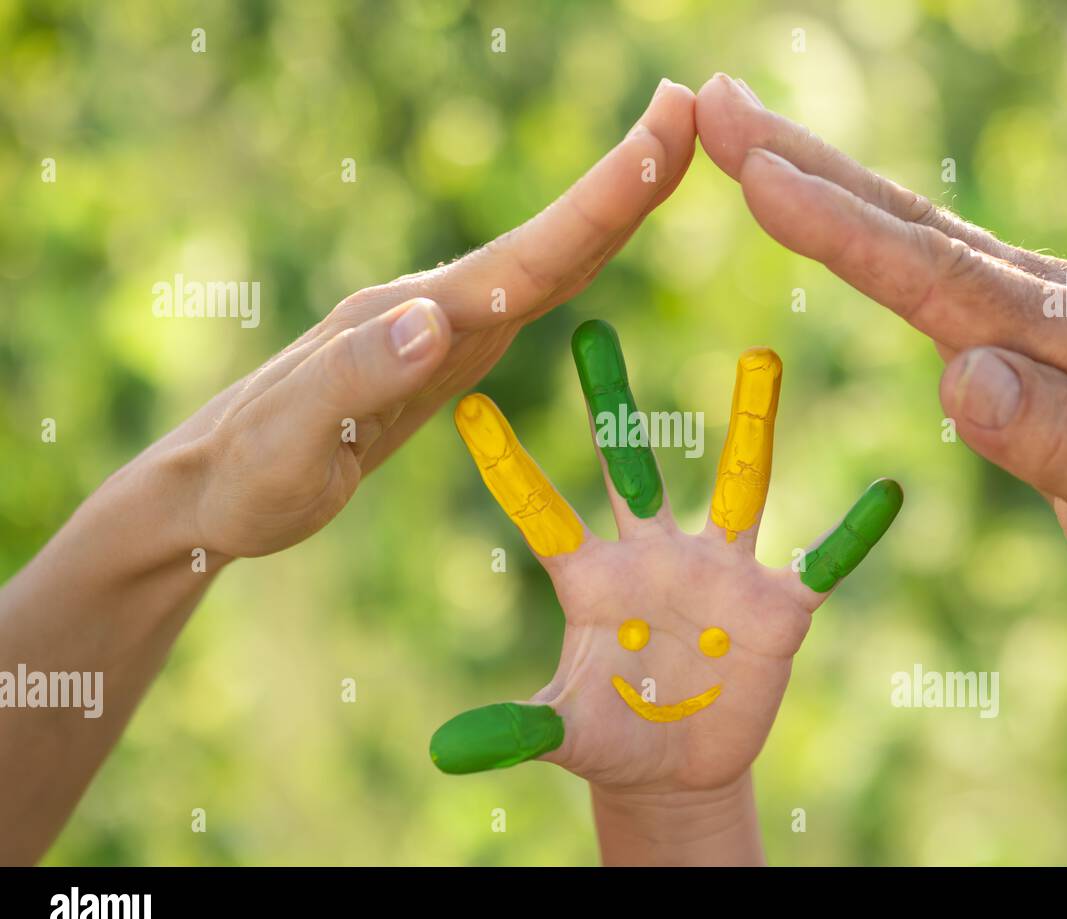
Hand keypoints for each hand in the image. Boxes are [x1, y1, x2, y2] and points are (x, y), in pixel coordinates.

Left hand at [170, 78, 696, 559]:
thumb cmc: (246, 477)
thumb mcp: (294, 440)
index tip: (664, 130)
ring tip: (664, 159)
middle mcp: (429, 310)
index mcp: (406, 321)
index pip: (523, 257)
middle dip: (620, 181)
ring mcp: (435, 330)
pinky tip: (592, 253)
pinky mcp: (439, 358)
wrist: (211, 491)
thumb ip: (360, 375)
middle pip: (544, 242)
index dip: (601, 199)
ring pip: (540, 265)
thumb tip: (441, 320)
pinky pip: (523, 303)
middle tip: (687, 112)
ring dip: (604, 213)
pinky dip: (571, 265)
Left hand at [427, 320, 901, 861]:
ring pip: (737, 484)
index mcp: (594, 579)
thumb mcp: (564, 734)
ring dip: (749, 425)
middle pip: (632, 466)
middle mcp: (655, 555)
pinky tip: (886, 491)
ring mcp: (720, 574)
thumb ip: (517, 732)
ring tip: (760, 357)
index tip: (467, 404)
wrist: (677, 765)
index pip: (544, 512)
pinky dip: (851, 534)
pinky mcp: (777, 608)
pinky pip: (820, 562)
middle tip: (588, 327)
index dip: (509, 465)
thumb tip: (443, 752)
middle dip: (611, 401)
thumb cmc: (613, 736)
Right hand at [695, 73, 1066, 675]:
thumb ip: (1066, 448)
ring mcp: (1049, 306)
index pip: (939, 280)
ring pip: (919, 232)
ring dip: (828, 178)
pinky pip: (936, 264)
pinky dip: (870, 225)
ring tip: (749, 137)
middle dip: (809, 163)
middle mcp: (1062, 303)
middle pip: (915, 225)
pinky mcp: (1039, 324)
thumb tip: (961, 375)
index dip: (840, 227)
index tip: (755, 174)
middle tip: (718, 107)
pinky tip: (836, 206)